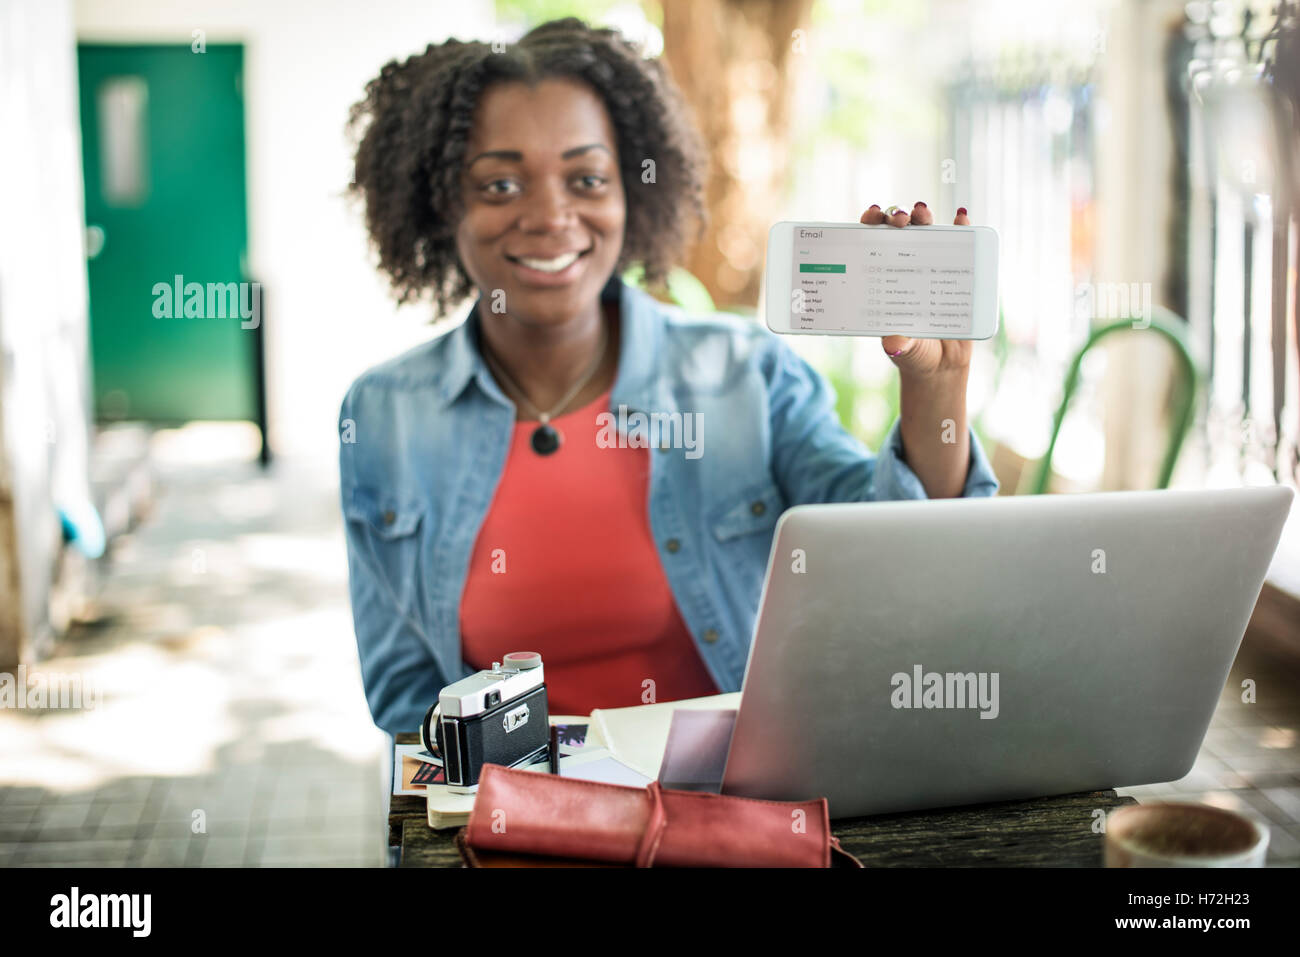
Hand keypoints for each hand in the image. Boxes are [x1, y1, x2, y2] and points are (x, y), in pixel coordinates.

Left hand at [859, 202, 972, 381]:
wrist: (942, 364)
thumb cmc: (913, 352)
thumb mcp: (903, 349)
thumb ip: (898, 344)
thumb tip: (893, 343)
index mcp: (883, 278)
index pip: (873, 243)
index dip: (870, 224)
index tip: (870, 216)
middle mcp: (905, 265)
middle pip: (898, 231)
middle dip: (897, 216)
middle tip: (900, 219)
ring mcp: (931, 265)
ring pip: (926, 231)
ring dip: (923, 215)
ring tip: (922, 211)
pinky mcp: (957, 270)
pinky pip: (961, 243)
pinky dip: (962, 227)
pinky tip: (962, 217)